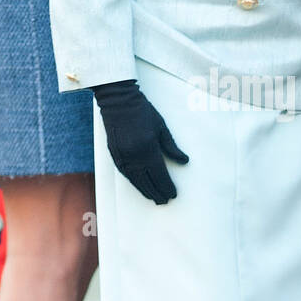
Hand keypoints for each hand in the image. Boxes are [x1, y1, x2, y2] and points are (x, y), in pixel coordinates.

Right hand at [92, 79, 187, 204]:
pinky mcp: (115, 155)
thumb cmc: (143, 111)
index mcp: (148, 148)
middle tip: (165, 200)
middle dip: (157, 192)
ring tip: (154, 198)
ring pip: (135, 180)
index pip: (159, 174)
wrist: (118, 101)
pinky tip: (140, 187)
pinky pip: (126, 174)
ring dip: (145, 191)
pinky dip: (134, 183)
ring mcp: (123, 156)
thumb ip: (172, 147)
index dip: (166, 186)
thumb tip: (184, 161)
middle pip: (147, 180)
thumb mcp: (162, 127)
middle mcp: (134, 155)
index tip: (173, 194)